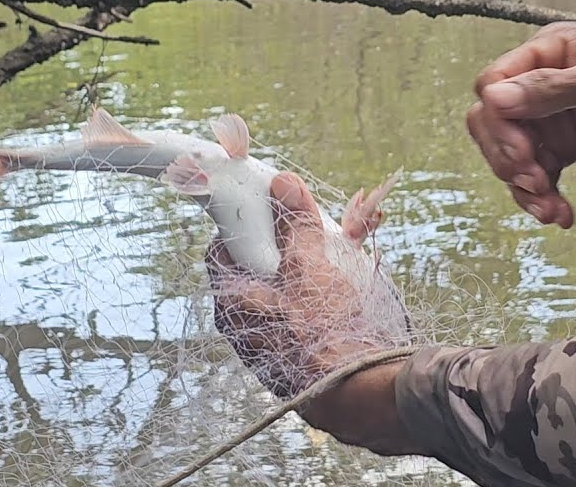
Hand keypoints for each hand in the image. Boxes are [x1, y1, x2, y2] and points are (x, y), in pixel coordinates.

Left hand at [207, 172, 409, 399]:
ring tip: (336, 260)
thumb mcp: (310, 264)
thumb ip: (295, 223)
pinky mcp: (292, 361)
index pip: (221, 249)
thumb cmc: (324, 329)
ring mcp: (266, 347)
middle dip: (283, 248)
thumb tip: (282, 184)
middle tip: (311, 234)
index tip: (269, 211)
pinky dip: (315, 303)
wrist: (354, 392)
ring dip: (303, 275)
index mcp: (232, 301)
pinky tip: (340, 298)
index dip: (243, 224)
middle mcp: (241, 328)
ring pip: (279, 297)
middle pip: (253, 272)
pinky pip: (297, 320)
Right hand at [467, 22, 575, 227]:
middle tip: (536, 182)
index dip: (499, 121)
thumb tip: (493, 98)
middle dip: (507, 157)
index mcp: (550, 51)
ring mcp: (552, 118)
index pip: (494, 84)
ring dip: (522, 186)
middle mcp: (542, 83)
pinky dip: (540, 199)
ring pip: (507, 155)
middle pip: (490, 122)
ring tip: (551, 208)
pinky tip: (562, 215)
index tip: (525, 152)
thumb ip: (550, 90)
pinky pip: (533, 177)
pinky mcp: (565, 150)